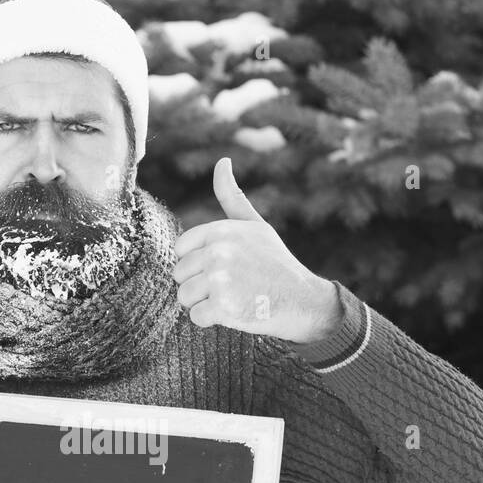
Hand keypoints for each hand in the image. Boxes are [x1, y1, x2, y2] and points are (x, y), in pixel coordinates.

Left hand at [172, 157, 342, 342]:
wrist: (302, 299)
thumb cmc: (275, 263)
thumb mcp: (256, 225)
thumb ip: (232, 197)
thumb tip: (222, 161)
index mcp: (221, 230)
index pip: (181, 250)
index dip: (197, 263)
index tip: (222, 267)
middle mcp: (219, 251)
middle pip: (180, 275)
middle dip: (199, 285)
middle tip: (230, 286)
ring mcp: (220, 279)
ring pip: (184, 297)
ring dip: (203, 304)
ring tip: (230, 298)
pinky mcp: (223, 306)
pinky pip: (196, 317)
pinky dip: (211, 321)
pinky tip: (233, 311)